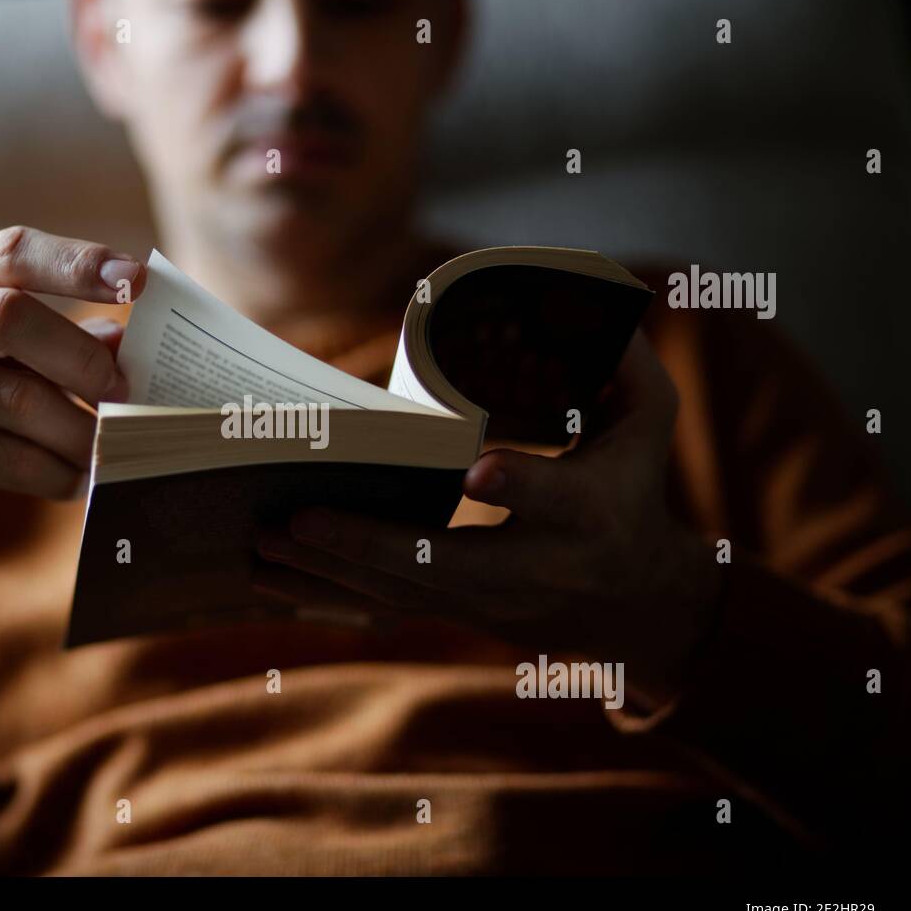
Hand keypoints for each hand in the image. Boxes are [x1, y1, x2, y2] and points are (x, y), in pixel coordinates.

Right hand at [0, 226, 144, 544]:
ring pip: (13, 399)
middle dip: (80, 356)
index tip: (137, 278)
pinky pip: (3, 458)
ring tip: (111, 445)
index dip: (77, 263)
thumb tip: (127, 343)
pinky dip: (55, 472)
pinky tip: (79, 478)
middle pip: (8, 319)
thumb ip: (55, 336)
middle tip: (125, 389)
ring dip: (78, 429)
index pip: (11, 252)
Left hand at [255, 331, 722, 707]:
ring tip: (260, 544)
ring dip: (327, 576)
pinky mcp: (456, 613)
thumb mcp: (650, 428)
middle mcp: (538, 568)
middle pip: (448, 565)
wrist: (630, 605)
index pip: (558, 502)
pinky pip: (386, 610)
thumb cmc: (634, 493)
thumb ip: (629, 366)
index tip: (481, 466)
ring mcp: (491, 602)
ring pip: (402, 597)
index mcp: (594, 515)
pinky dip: (327, 598)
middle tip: (296, 517)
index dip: (522, 485)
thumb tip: (596, 297)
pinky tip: (268, 582)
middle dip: (369, 546)